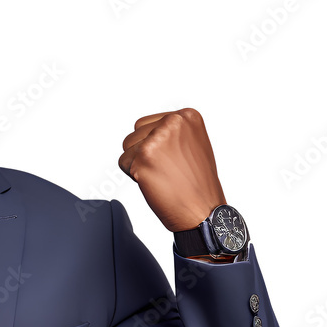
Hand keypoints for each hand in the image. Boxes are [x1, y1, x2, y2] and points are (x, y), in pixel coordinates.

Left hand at [118, 107, 225, 232]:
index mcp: (186, 116)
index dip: (153, 146)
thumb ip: (173, 132)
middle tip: (166, 169)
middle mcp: (172, 122)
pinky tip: (155, 181)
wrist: (203, 210)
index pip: (146, 124)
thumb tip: (149, 130)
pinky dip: (133, 176)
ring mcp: (157, 139)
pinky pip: (123, 163)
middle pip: (135, 134)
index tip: (171, 160)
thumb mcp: (193, 144)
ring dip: (137, 163)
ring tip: (161, 173)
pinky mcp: (144, 156)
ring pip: (127, 147)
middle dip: (143, 153)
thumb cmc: (197, 183)